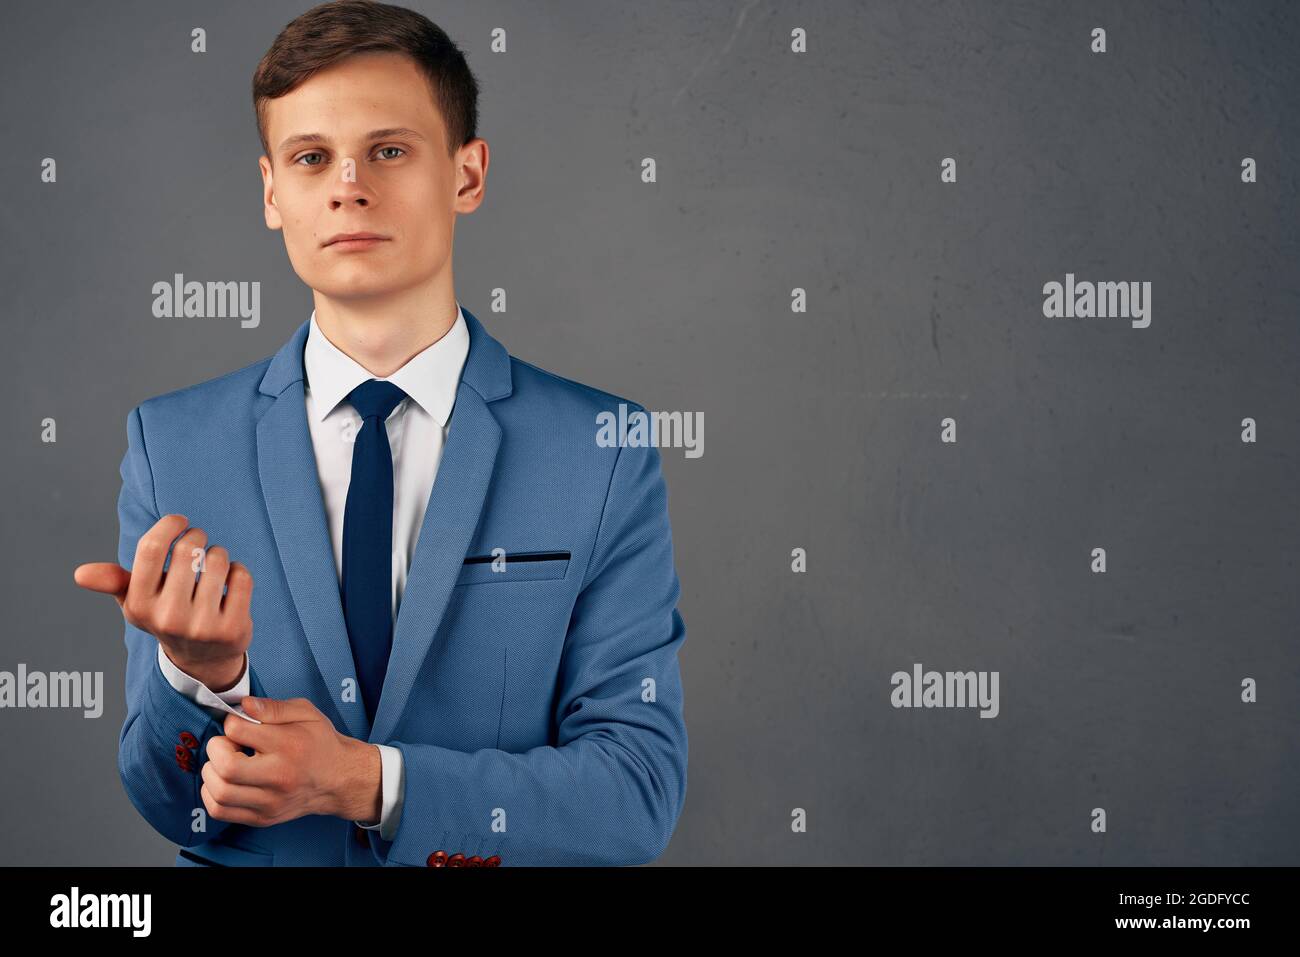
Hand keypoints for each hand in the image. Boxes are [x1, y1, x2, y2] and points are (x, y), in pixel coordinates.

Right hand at [74, 513, 252, 690]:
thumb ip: (113, 582)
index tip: (180, 521)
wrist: (202, 659)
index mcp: (140, 604)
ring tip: (214, 565)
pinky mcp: (233, 629)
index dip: (169, 524)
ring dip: (219, 554)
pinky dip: (239, 571)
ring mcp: (202, 626)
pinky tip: (232, 582)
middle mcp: (169, 617)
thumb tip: (80, 574)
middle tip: (198, 545)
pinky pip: (242, 576)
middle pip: (189, 548)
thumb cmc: (166, 615)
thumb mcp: (137, 601)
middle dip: (197, 537)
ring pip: (219, 560)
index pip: (152, 547)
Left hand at [202, 697, 381, 825]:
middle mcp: (279, 776)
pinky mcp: (263, 818)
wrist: (339, 780)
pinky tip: (225, 782)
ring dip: (211, 773)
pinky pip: (221, 811)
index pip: (238, 731)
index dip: (230, 723)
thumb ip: (273, 707)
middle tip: (227, 744)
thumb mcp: (306, 713)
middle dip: (216, 749)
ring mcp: (270, 802)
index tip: (238, 724)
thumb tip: (243, 705)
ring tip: (225, 763)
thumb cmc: (321, 743)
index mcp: (289, 745)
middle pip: (226, 767)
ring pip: (219, 792)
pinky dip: (211, 795)